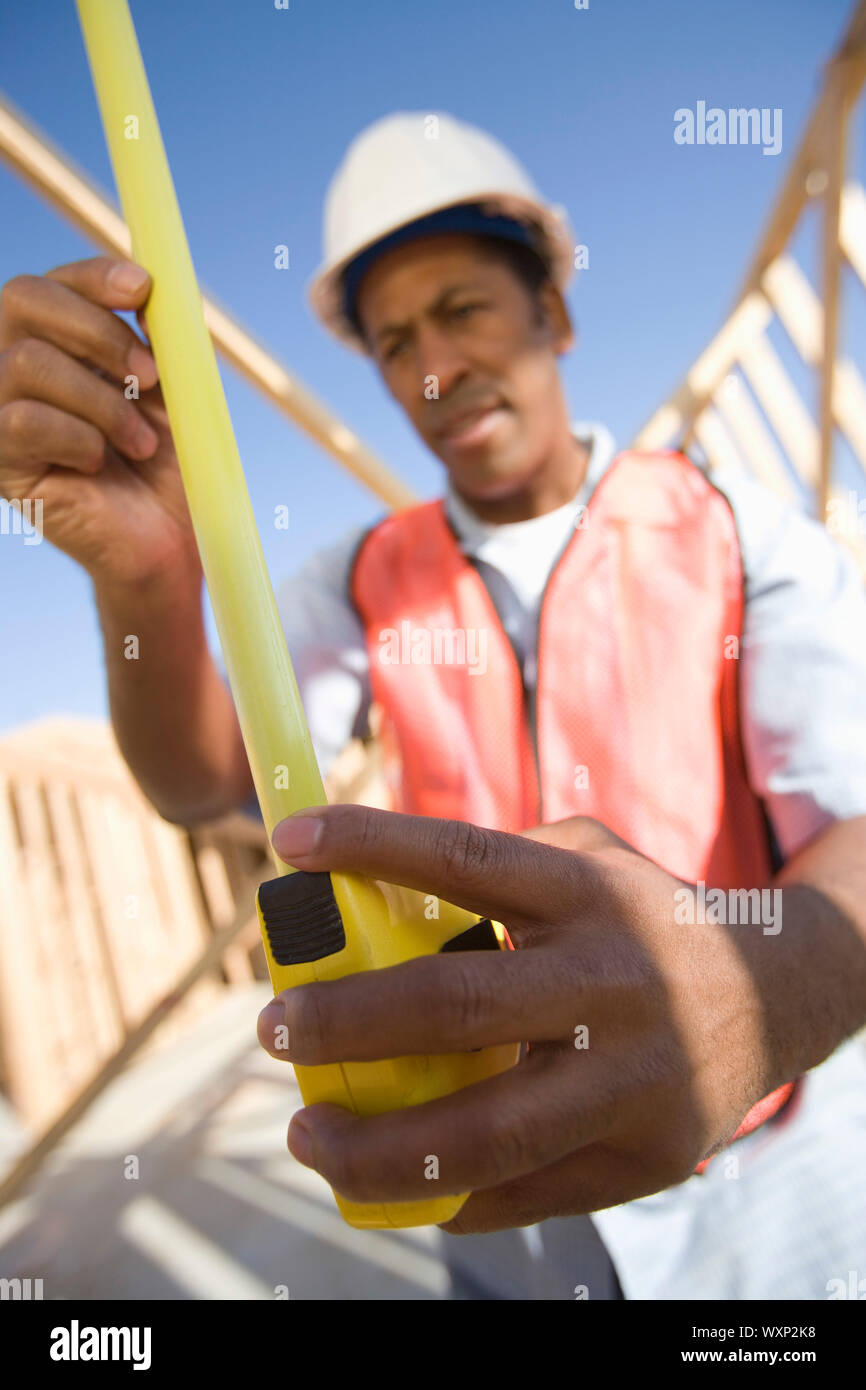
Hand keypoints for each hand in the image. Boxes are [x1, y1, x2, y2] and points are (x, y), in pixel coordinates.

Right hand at [0, 256, 198, 586]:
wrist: (167, 539)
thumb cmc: (168, 464)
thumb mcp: (171, 390)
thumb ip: (156, 338)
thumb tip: (147, 290)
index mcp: (55, 341)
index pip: (53, 283)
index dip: (93, 275)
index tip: (143, 289)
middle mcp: (15, 365)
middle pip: (22, 298)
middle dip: (97, 330)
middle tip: (151, 377)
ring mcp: (0, 410)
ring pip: (27, 362)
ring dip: (101, 401)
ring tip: (141, 442)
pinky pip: (21, 421)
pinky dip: (77, 437)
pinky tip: (99, 462)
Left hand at [257, 804, 795, 1232]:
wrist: (774, 995)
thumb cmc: (645, 921)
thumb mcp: (592, 861)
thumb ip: (499, 863)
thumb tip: (367, 883)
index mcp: (589, 896)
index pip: (465, 859)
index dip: (371, 845)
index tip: (288, 840)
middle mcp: (612, 983)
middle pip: (457, 1006)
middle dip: (346, 1022)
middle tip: (274, 1028)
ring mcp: (632, 1079)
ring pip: (487, 1132)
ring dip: (377, 1146)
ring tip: (308, 1134)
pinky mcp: (645, 1157)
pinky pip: (525, 1192)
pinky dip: (443, 1195)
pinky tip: (389, 1185)